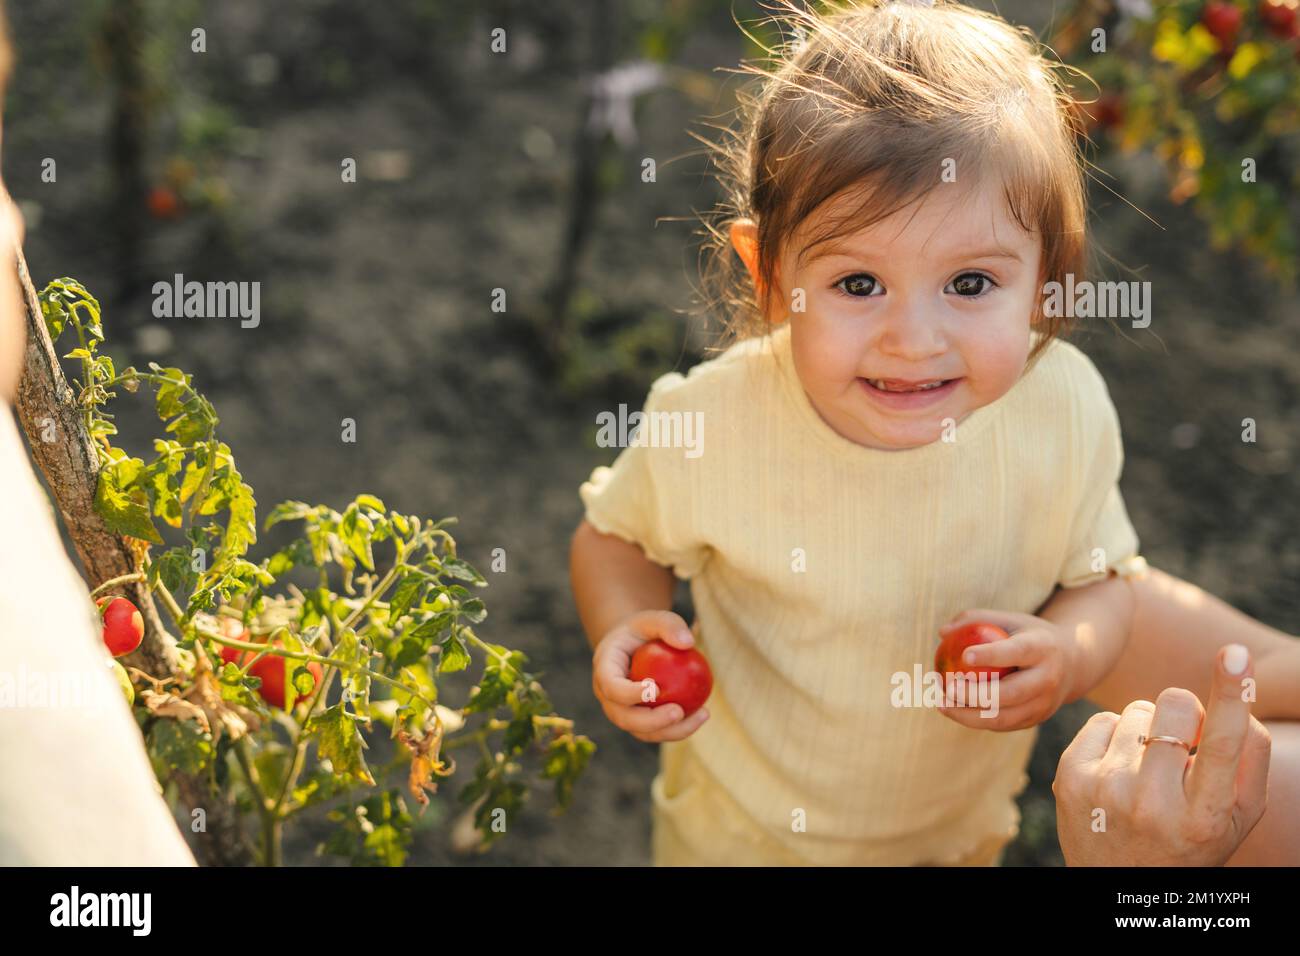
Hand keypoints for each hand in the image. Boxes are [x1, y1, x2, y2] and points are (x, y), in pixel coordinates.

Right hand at [591, 610, 710, 742]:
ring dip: (671, 731)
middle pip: (623, 717)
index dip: (629, 694)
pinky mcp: (638, 721)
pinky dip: (679, 727)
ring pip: (642, 732)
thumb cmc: (643, 630)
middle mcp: (607, 696)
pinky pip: (657, 731)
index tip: (657, 689)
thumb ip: (669, 625)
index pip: (611, 687)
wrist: (633, 645)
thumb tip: (688, 643)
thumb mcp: (653, 619)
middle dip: (651, 721)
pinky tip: (703, 714)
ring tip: (701, 715)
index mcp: (604, 669)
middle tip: (678, 712)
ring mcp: (621, 711)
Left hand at [936, 608, 1074, 730]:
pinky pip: (1002, 724)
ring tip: (941, 704)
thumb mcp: (1010, 620)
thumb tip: (942, 632)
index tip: (964, 655)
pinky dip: (976, 720)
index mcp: (1044, 648)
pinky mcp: (1035, 720)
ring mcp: (1044, 704)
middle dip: (976, 694)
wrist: (1072, 664)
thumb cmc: (1029, 636)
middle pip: (1011, 693)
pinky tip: (953, 710)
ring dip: (969, 715)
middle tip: (947, 688)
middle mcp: (1048, 679)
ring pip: (1004, 717)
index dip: (992, 655)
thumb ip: (976, 619)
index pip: (1017, 653)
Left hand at [1053, 644, 1270, 865]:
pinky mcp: (1070, 777)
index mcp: (1204, 817)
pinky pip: (1102, 720)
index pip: (1222, 744)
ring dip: (1149, 730)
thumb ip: (1248, 759)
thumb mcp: (1236, 816)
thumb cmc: (1191, 840)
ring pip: (1137, 710)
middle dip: (1184, 714)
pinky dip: (1115, 737)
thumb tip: (1237, 697)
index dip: (1231, 695)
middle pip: (1173, 707)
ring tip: (1149, 770)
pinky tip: (1119, 771)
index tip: (1235, 654)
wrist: (1122, 883)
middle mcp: (1152, 804)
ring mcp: (1105, 789)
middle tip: (1184, 745)